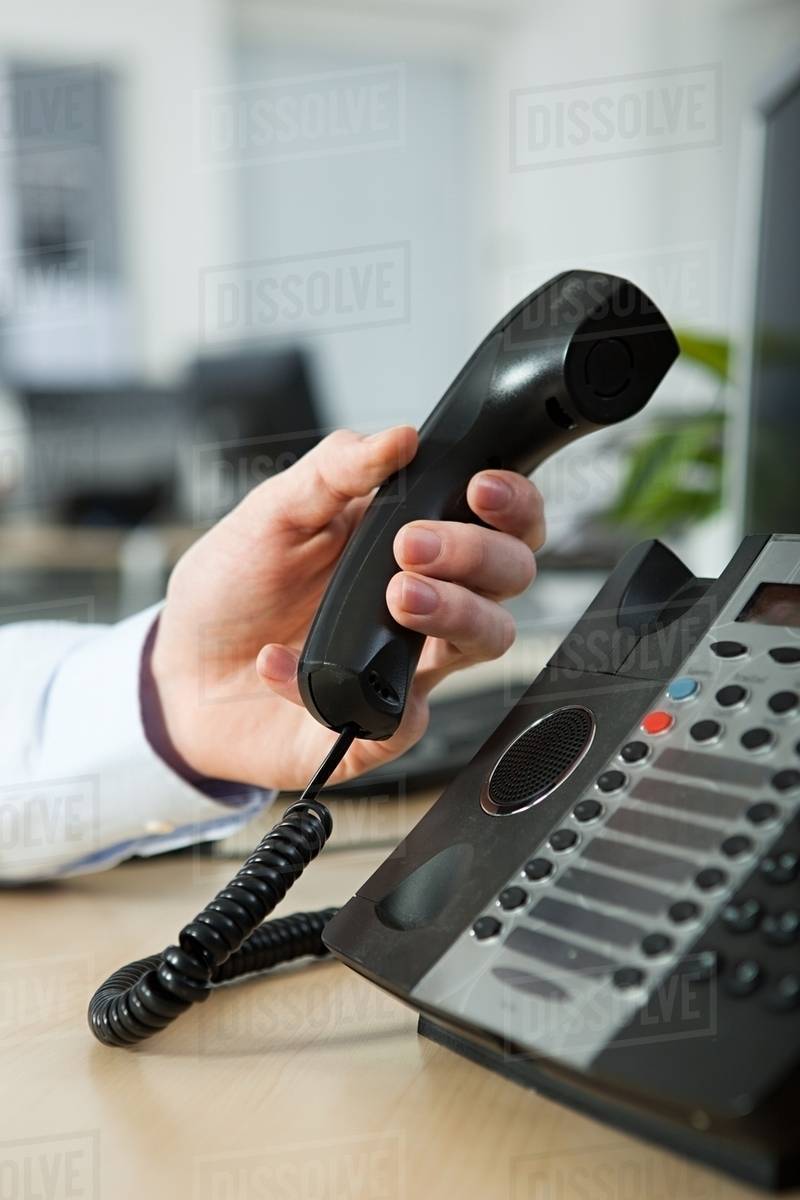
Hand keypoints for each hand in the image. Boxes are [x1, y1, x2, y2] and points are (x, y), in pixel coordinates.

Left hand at [151, 427, 544, 788]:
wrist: (182, 673)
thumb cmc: (233, 592)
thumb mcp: (270, 514)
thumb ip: (333, 472)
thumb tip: (399, 437)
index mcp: (408, 542)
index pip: (498, 519)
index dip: (512, 504)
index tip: (478, 491)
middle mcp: (425, 602)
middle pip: (512, 577)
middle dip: (479, 554)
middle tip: (414, 547)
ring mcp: (409, 664)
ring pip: (489, 641)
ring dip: (454, 611)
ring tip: (396, 597)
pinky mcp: (378, 722)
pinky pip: (399, 717)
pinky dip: (337, 684)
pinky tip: (281, 663)